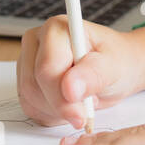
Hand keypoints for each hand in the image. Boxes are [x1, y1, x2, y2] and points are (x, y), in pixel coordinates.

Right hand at [17, 16, 144, 128]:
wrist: (117, 68)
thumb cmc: (117, 61)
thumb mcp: (114, 66)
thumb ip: (93, 75)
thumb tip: (70, 88)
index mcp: (57, 29)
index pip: (46, 69)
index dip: (60, 97)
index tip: (80, 115)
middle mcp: (37, 42)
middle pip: (33, 86)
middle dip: (61, 105)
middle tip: (87, 108)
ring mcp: (28, 61)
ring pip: (29, 98)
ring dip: (57, 111)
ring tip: (82, 101)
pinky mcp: (27, 80)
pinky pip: (30, 107)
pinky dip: (51, 115)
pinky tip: (70, 106)